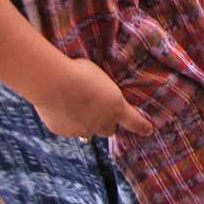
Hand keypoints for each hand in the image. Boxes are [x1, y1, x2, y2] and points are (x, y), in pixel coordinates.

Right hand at [33, 58, 152, 137]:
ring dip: (86, 123)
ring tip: (77, 106)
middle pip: (109, 130)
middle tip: (100, 112)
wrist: (55, 83)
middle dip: (107, 123)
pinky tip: (61, 107)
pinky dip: (67, 122)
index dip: (142, 127)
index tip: (148, 131)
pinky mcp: (63, 131)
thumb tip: (96, 92)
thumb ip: (103, 90)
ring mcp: (82, 129)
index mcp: (116, 107)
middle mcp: (101, 122)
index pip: (134, 121)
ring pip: (88, 131)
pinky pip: (68, 128)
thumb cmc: (80, 71)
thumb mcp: (100, 78)